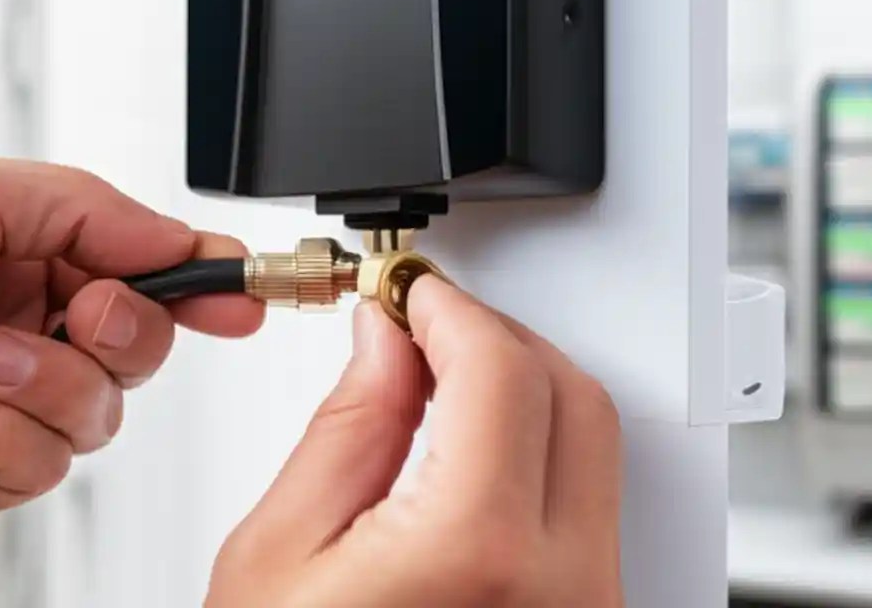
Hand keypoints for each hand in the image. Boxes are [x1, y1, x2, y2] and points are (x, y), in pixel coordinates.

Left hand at [0, 148, 263, 541]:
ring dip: (40, 382)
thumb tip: (172, 238)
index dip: (201, 279)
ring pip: (103, 408)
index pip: (143, 267)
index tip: (242, 287)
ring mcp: (7, 400)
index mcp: (27, 252)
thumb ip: (87, 208)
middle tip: (76, 314)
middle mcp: (27, 326)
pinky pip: (44, 464)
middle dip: (121, 329)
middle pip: (143, 342)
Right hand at [208, 278, 622, 606]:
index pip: (498, 368)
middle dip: (496, 336)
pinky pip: (590, 504)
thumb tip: (387, 342)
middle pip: (568, 393)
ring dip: (522, 389)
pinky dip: (537, 451)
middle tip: (424, 328)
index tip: (412, 293)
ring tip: (436, 386)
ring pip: (593, 444)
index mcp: (476, 555)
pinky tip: (471, 448)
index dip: (450, 308)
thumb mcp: (279, 557)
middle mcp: (562, 586)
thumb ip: (348, 429)